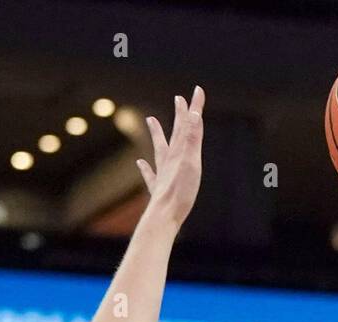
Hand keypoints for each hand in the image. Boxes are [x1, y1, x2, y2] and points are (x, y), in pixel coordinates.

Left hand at [137, 86, 204, 229]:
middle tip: (179, 99)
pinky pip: (150, 174)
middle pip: (175, 133)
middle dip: (179, 116)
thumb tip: (193, 115)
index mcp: (178, 152)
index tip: (197, 91)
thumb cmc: (180, 192)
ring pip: (159, 149)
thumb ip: (191, 139)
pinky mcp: (158, 189)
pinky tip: (140, 163)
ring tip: (151, 120)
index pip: (188, 125)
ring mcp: (162, 174)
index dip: (194, 108)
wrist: (164, 216)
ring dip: (157, 134)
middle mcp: (169, 160)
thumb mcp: (191, 162)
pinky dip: (146, 167)